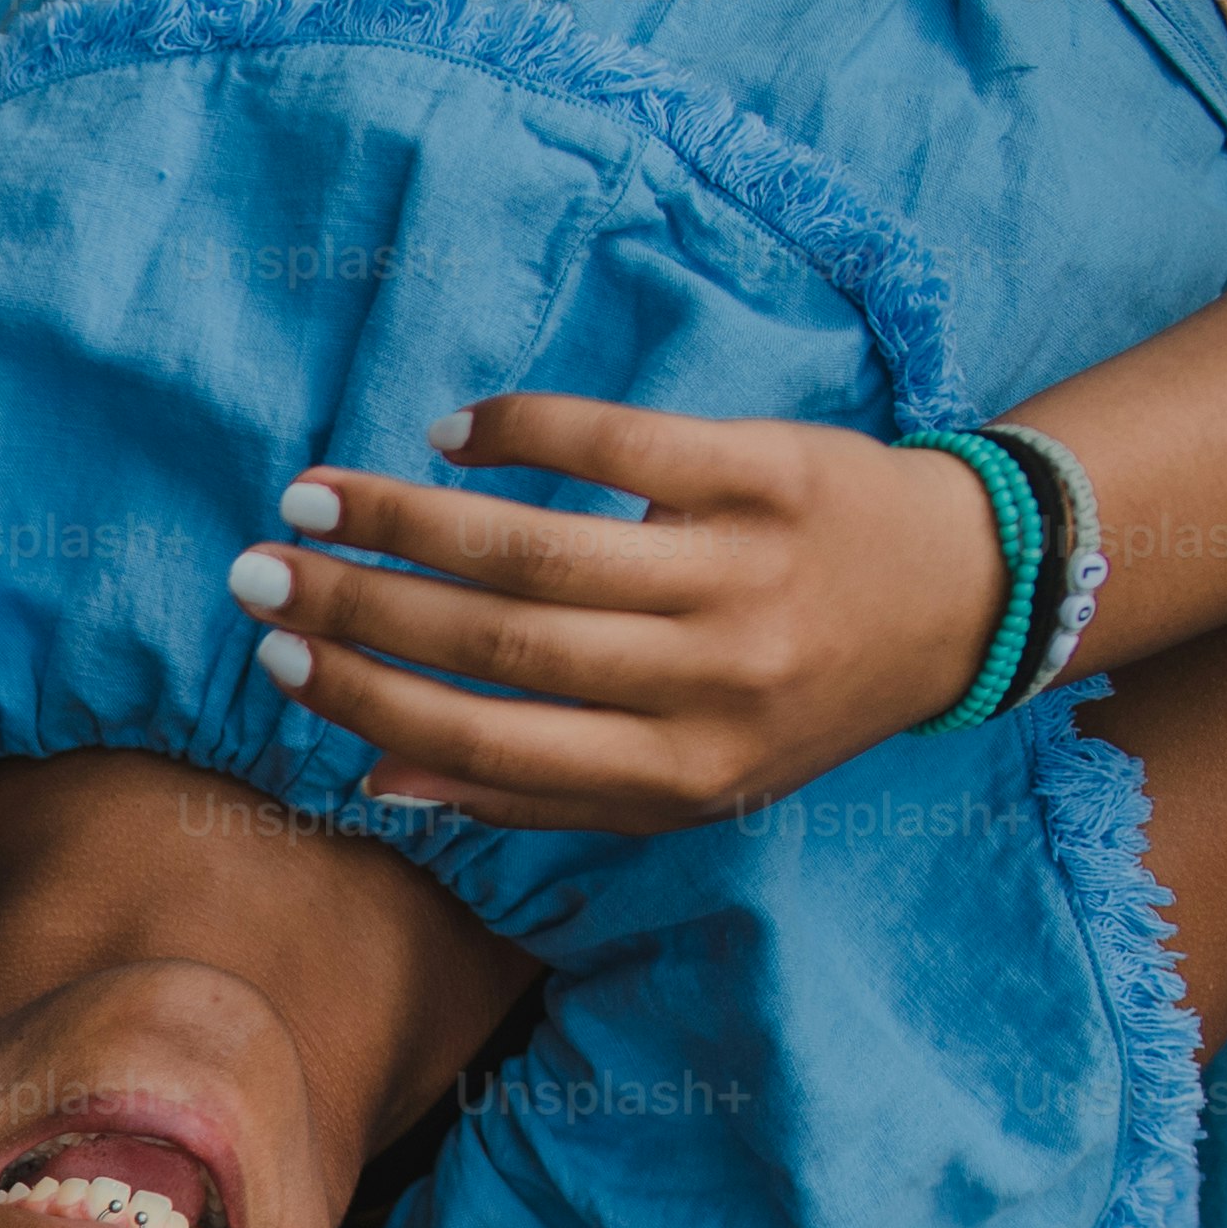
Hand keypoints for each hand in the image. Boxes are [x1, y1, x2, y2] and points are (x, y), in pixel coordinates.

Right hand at [222, 395, 1015, 833]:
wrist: (968, 595)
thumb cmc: (800, 699)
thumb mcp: (689, 782)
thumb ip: (543, 792)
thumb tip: (380, 780)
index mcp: (681, 774)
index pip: (489, 743)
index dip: (370, 701)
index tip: (280, 658)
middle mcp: (712, 682)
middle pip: (497, 643)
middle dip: (358, 605)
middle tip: (258, 572)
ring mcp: (743, 573)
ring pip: (540, 548)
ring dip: (409, 520)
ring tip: (318, 498)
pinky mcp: (769, 473)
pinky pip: (623, 446)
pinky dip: (524, 435)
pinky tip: (453, 437)